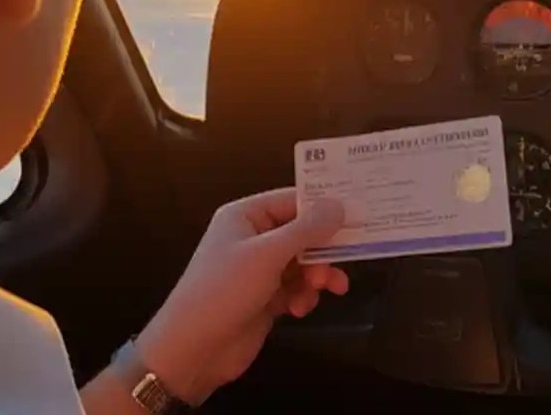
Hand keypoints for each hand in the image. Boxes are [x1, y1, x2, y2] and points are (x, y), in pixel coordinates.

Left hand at [130, 188, 347, 404]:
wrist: (193, 350)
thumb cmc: (224, 290)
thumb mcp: (267, 256)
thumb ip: (306, 230)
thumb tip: (338, 205)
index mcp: (245, 216)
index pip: (292, 200)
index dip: (323, 206)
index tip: (357, 213)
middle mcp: (252, 238)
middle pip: (302, 233)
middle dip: (322, 250)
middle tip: (343, 261)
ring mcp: (257, 270)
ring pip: (303, 264)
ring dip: (315, 277)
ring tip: (321, 290)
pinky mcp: (264, 298)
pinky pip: (295, 288)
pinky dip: (302, 297)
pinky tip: (299, 310)